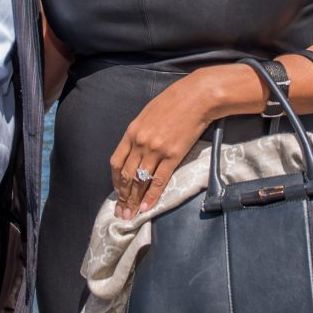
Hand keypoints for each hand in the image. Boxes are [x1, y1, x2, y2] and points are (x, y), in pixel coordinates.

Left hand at [110, 69, 225, 219]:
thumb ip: (138, 133)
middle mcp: (141, 143)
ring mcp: (156, 151)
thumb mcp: (147, 114)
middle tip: (121, 212)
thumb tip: (134, 150)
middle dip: (122, 196)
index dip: (115, 181)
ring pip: (140, 181)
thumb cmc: (173, 102)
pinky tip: (147, 207)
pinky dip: (151, 196)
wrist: (197, 97)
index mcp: (132, 132)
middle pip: (127, 176)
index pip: (117, 162)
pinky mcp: (173, 156)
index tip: (117, 193)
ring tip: (131, 215)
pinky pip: (159, 181)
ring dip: (134, 200)